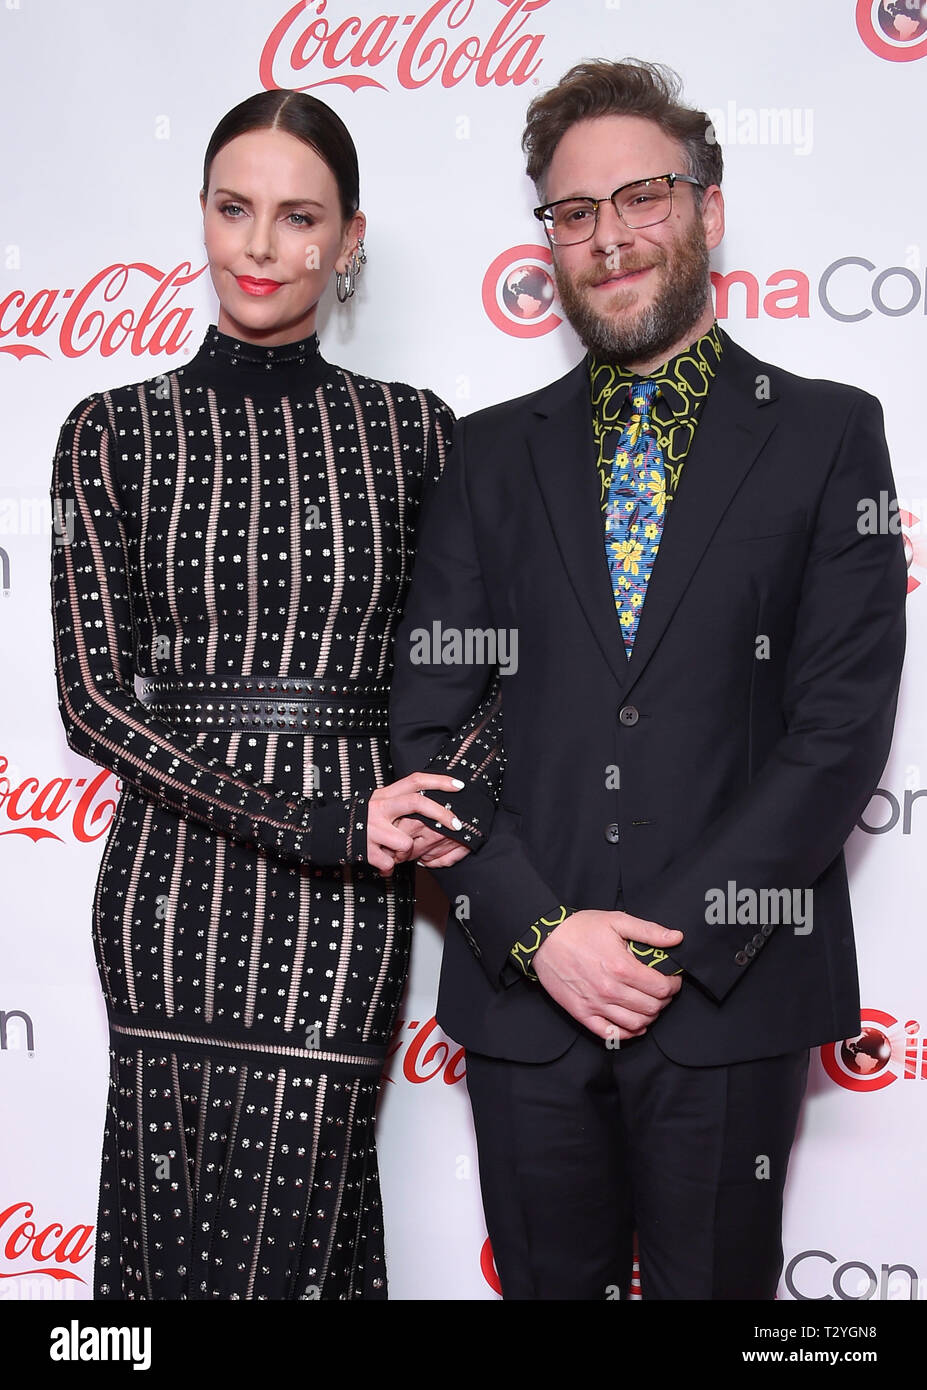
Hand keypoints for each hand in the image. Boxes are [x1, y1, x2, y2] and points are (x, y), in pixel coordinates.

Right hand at [366, 773, 464, 875]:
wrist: (321, 833)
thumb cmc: (357, 819)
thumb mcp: (377, 803)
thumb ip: (398, 802)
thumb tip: (429, 802)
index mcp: (384, 795)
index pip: (415, 780)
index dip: (439, 781)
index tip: (459, 786)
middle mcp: (379, 807)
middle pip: (417, 803)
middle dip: (441, 814)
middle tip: (457, 825)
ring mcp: (372, 828)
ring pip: (406, 842)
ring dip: (406, 853)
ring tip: (395, 853)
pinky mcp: (365, 849)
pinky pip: (389, 863)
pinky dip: (388, 868)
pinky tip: (382, 864)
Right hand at [533, 909, 683, 1042]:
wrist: (544, 940)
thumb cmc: (580, 928)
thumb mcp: (616, 921)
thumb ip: (649, 931)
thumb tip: (677, 938)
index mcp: (621, 967)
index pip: (662, 988)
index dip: (674, 985)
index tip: (672, 979)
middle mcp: (610, 990)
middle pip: (652, 1008)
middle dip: (664, 1000)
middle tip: (661, 990)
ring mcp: (595, 1005)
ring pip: (636, 1024)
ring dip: (649, 1017)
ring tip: (648, 1004)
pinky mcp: (582, 1014)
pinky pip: (611, 1034)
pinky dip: (628, 1033)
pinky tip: (634, 1024)